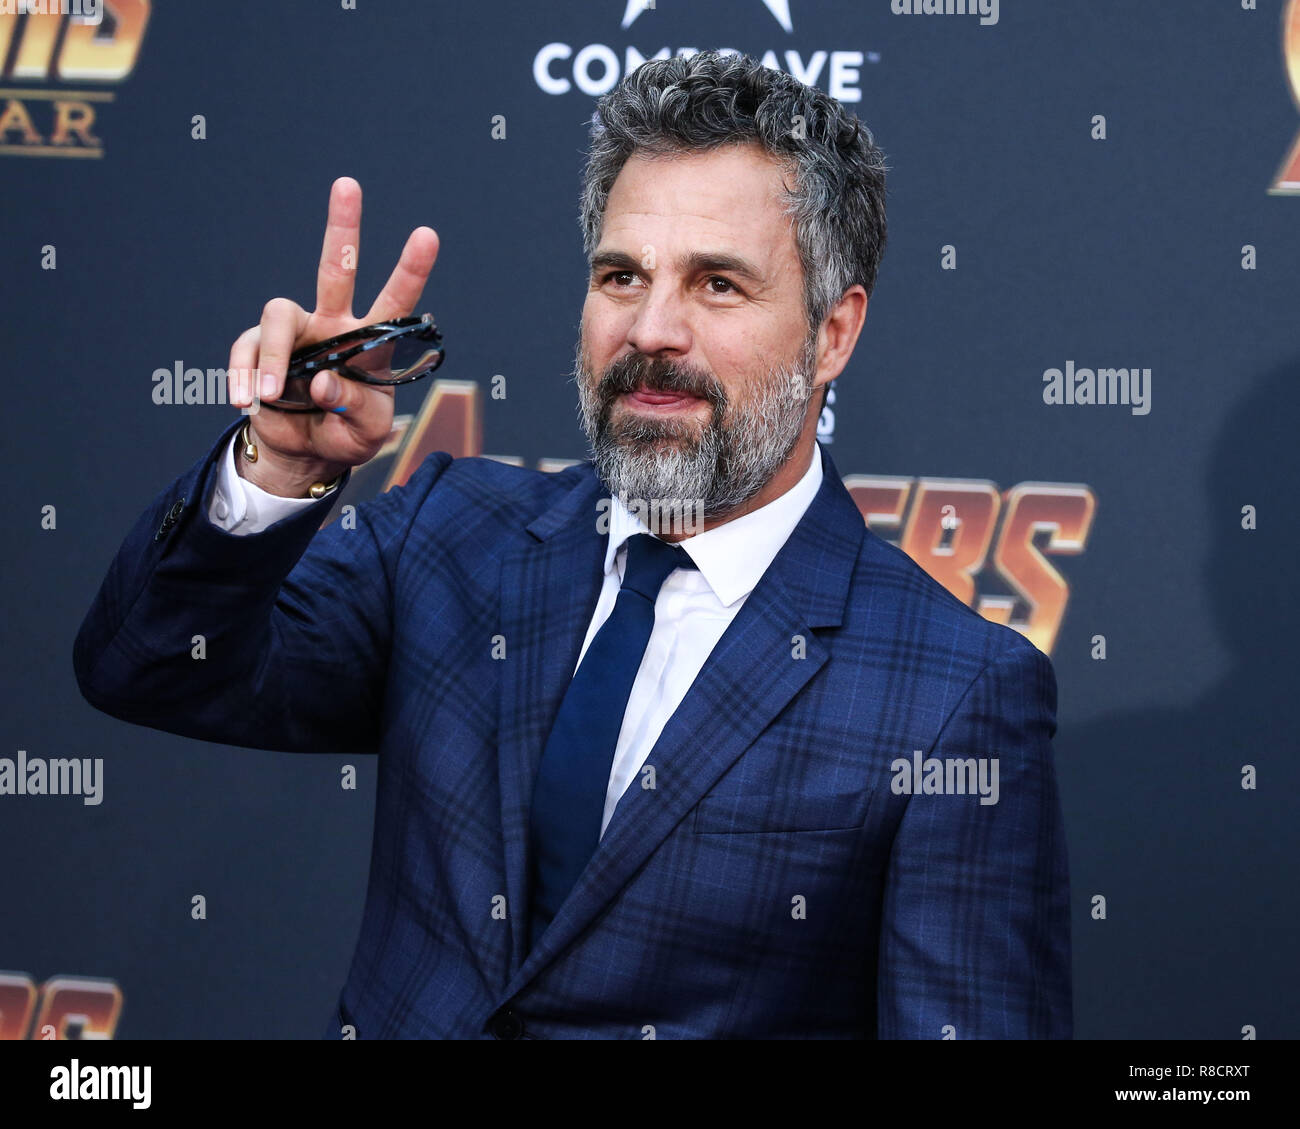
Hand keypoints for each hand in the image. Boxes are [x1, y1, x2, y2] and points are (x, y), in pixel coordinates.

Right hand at [226, 177, 439, 496]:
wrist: (304, 453)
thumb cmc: (346, 435)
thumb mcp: (363, 433)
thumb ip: (353, 409)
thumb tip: (322, 381)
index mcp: (371, 343)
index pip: (396, 302)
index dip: (411, 270)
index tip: (427, 235)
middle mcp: (334, 326)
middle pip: (336, 268)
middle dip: (343, 228)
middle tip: (348, 185)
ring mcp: (296, 335)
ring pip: (279, 312)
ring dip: (272, 355)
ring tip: (269, 396)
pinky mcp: (260, 350)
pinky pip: (247, 351)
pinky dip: (244, 377)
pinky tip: (248, 402)